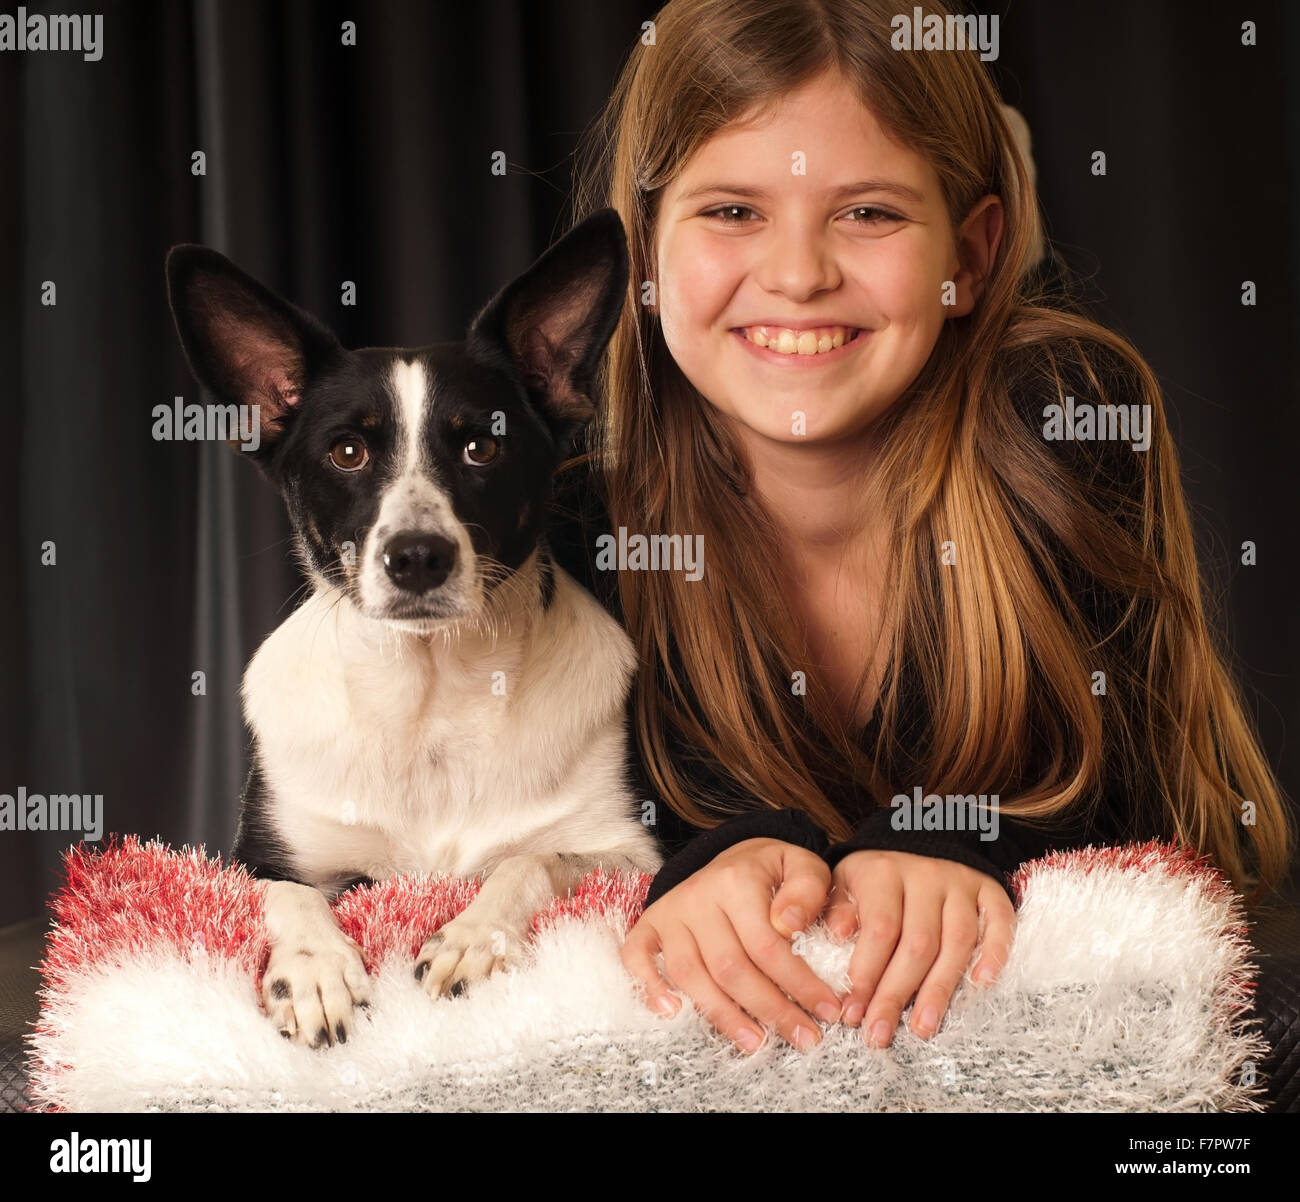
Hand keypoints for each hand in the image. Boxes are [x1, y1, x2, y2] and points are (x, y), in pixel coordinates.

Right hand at [621, 837, 843, 1053]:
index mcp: (737, 881)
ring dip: (722, 1015)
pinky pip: (636, 957)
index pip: (767, 945)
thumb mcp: (802, 865)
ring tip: (756, 1043)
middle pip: (730, 967)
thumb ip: (807, 890)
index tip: (827, 1011)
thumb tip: (789, 924)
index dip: (800, 984)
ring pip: (689, 974)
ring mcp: (670, 912)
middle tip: (804, 1037)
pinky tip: (673, 1013)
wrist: (733, 855)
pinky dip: (649, 986)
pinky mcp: (650, 924)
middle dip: (770, 1010)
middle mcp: (698, 896)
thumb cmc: (771, 871)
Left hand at [822, 850, 1015, 1047]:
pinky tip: (981, 984)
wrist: (916, 834)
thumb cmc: (874, 873)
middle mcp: (925, 875)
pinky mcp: (989, 889)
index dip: (867, 974)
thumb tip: (838, 936)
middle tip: (880, 1034)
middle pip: (917, 942)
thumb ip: (837, 907)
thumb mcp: (843, 879)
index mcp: (884, 871)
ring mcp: (961, 882)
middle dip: (896, 994)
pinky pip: (1000, 921)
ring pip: (957, 940)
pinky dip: (995, 953)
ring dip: (940, 989)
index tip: (852, 1013)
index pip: (879, 928)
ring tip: (922, 1027)